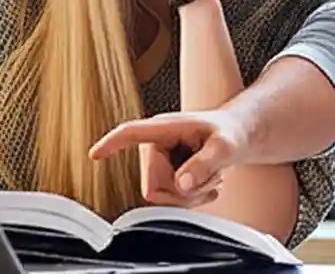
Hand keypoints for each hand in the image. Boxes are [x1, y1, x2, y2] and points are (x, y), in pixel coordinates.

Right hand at [90, 109, 246, 198]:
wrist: (239, 137)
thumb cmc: (231, 133)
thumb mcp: (226, 146)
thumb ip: (205, 164)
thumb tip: (181, 184)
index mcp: (165, 129)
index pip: (131, 133)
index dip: (112, 144)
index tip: (95, 154)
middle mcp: (158, 148)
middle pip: (153, 187)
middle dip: (185, 191)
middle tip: (211, 176)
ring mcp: (161, 164)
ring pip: (163, 199)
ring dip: (193, 195)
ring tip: (212, 175)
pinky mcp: (167, 178)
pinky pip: (171, 204)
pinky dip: (195, 199)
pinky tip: (209, 183)